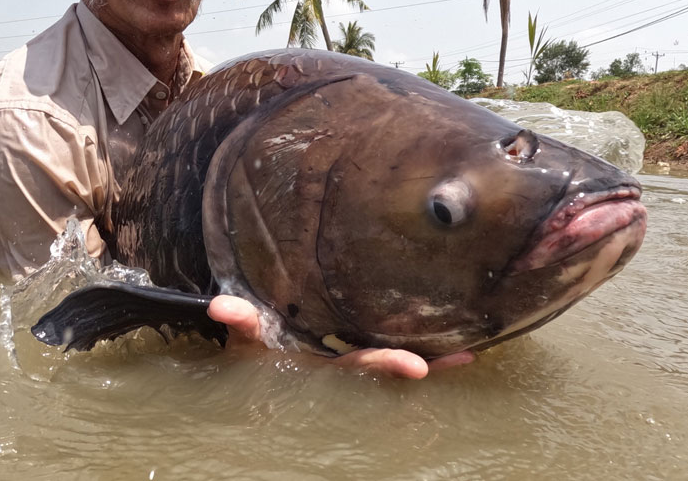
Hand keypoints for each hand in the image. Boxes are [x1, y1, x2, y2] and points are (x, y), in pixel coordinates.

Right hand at [208, 295, 474, 378]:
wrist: (251, 379)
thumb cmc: (250, 353)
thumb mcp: (243, 341)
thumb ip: (239, 322)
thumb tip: (223, 307)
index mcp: (319, 369)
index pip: (357, 365)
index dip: (385, 364)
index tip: (417, 366)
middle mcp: (340, 373)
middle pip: (387, 372)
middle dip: (422, 366)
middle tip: (460, 359)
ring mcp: (348, 369)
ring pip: (392, 369)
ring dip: (429, 362)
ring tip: (465, 355)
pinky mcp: (353, 362)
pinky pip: (386, 359)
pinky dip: (414, 355)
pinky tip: (444, 348)